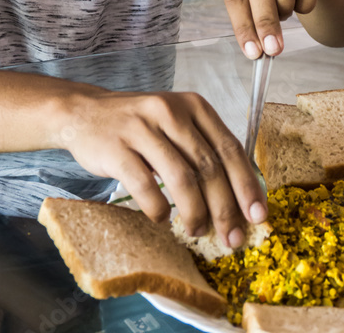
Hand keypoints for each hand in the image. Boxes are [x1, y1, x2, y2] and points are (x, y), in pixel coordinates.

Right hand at [59, 88, 267, 248]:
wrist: (84, 112)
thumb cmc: (138, 124)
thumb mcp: (175, 123)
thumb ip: (204, 149)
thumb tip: (240, 198)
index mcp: (192, 106)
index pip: (230, 148)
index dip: (247, 185)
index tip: (258, 216)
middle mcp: (169, 111)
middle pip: (209, 166)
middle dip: (226, 209)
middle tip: (232, 238)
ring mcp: (141, 128)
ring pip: (181, 178)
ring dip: (195, 213)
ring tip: (198, 230)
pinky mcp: (117, 147)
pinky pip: (146, 186)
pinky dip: (159, 209)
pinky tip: (163, 218)